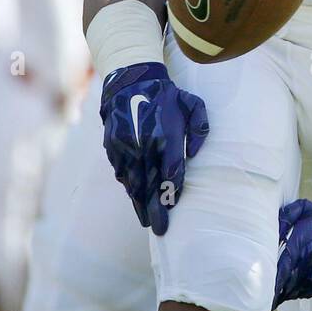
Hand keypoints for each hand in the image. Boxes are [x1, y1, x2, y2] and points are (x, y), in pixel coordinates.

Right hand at [99, 62, 208, 234]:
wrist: (130, 81)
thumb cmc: (167, 95)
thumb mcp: (192, 104)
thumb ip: (199, 129)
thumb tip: (194, 155)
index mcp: (165, 136)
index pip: (170, 173)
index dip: (172, 193)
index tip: (174, 208)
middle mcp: (143, 145)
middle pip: (150, 184)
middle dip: (155, 209)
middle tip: (160, 229)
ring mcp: (125, 147)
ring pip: (133, 182)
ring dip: (139, 202)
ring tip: (147, 221)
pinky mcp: (112, 146)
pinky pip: (121, 172)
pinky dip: (128, 185)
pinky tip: (135, 196)